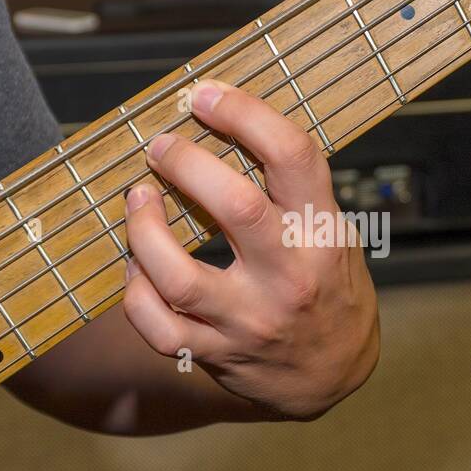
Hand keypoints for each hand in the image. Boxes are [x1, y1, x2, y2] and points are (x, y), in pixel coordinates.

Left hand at [121, 80, 379, 420]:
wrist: (335, 375)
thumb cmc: (328, 286)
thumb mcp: (332, 232)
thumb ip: (291, 191)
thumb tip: (224, 124)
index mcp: (321, 233)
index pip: (292, 157)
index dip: (244, 114)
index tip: (207, 95)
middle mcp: (289, 276)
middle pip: (235, 206)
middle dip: (186, 164)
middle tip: (162, 147)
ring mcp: (249, 320)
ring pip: (180, 277)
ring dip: (144, 230)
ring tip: (138, 199)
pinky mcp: (216, 354)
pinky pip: (158, 328)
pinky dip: (135, 292)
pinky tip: (135, 265)